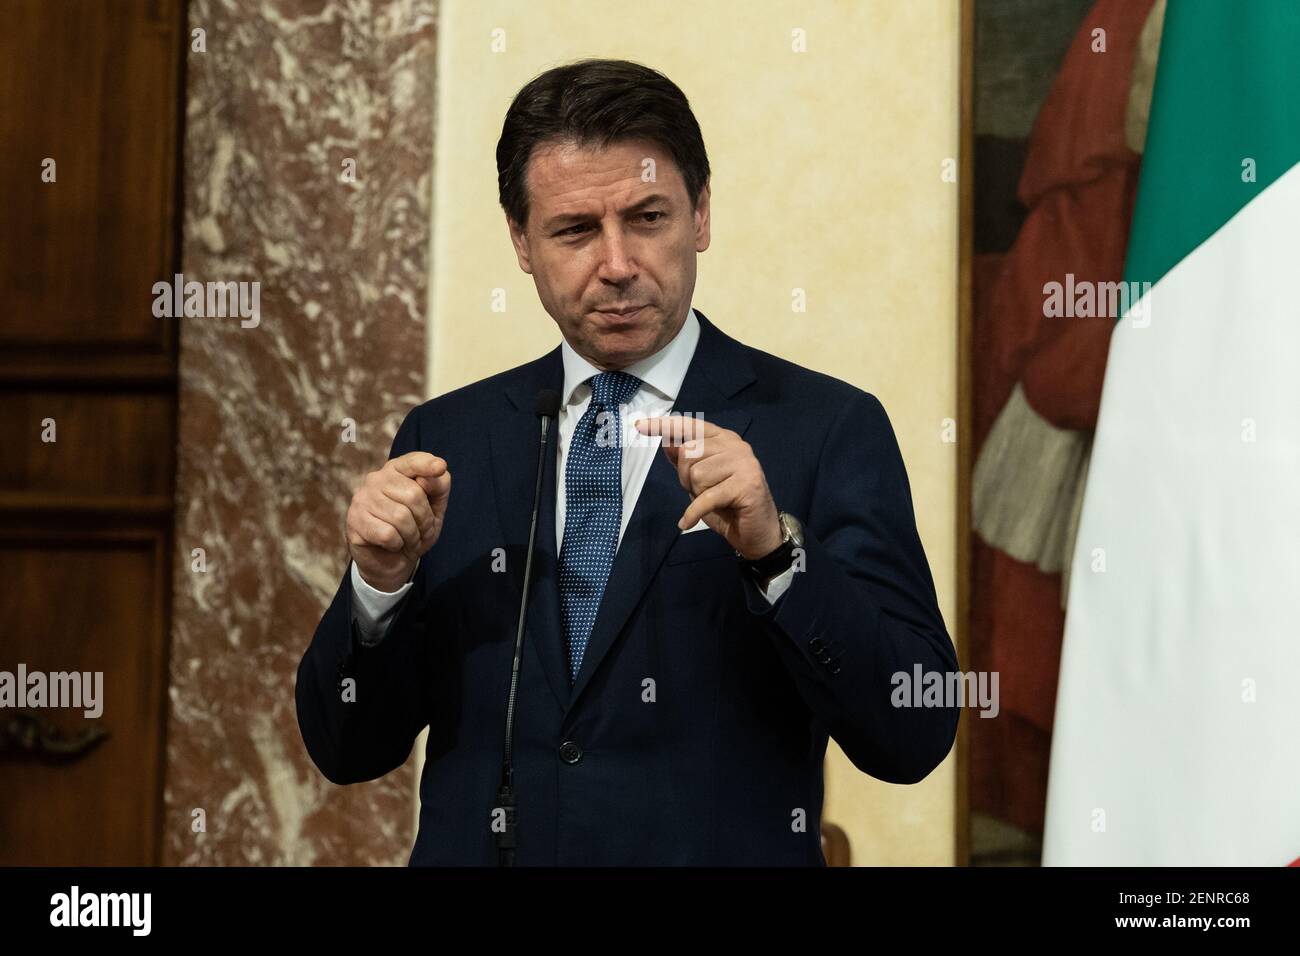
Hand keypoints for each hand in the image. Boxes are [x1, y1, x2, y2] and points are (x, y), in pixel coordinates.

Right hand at [346, 451, 450, 590]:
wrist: (391, 561)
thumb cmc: (414, 529)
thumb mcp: (435, 509)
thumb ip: (439, 488)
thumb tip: (436, 473)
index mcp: (397, 470)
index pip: (412, 461)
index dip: (427, 464)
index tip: (440, 467)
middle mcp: (376, 479)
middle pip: (414, 495)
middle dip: (425, 519)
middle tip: (421, 531)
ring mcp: (362, 498)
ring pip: (401, 517)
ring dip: (412, 535)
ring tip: (408, 539)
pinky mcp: (354, 520)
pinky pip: (388, 534)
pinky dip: (397, 544)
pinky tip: (393, 544)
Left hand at [634, 416, 781, 559]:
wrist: (757, 533)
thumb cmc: (727, 505)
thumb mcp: (699, 482)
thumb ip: (684, 462)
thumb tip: (667, 442)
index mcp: (724, 439)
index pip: (690, 426)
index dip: (664, 426)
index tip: (639, 425)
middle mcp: (735, 445)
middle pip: (689, 452)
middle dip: (686, 477)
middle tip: (703, 493)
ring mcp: (744, 462)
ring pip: (697, 474)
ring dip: (696, 494)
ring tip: (713, 502)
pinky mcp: (747, 484)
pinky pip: (706, 496)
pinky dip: (693, 513)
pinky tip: (688, 522)